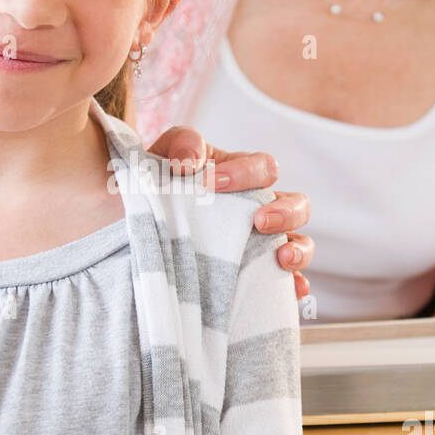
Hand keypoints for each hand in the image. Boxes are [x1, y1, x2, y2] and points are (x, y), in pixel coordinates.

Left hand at [146, 126, 313, 299]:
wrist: (133, 229)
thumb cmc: (154, 189)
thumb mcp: (161, 157)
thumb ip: (181, 144)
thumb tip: (191, 159)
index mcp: (241, 177)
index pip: (263, 167)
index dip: (244, 173)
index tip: (210, 183)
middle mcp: (258, 209)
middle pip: (297, 204)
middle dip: (285, 211)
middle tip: (259, 221)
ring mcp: (260, 243)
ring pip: (300, 242)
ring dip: (299, 249)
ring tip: (281, 258)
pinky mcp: (254, 275)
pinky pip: (286, 282)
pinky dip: (295, 285)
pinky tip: (293, 290)